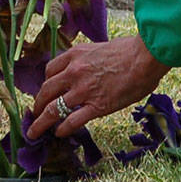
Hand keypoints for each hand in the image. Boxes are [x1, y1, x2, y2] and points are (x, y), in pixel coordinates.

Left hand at [27, 34, 166, 137]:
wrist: (146, 58)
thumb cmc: (130, 50)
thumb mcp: (100, 48)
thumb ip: (89, 60)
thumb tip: (90, 70)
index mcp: (75, 55)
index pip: (50, 71)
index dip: (46, 83)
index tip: (47, 91)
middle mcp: (74, 72)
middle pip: (45, 91)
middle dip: (38, 104)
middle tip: (35, 112)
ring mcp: (83, 90)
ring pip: (53, 109)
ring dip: (41, 123)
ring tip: (34, 132)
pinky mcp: (97, 106)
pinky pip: (72, 121)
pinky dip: (62, 129)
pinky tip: (59, 133)